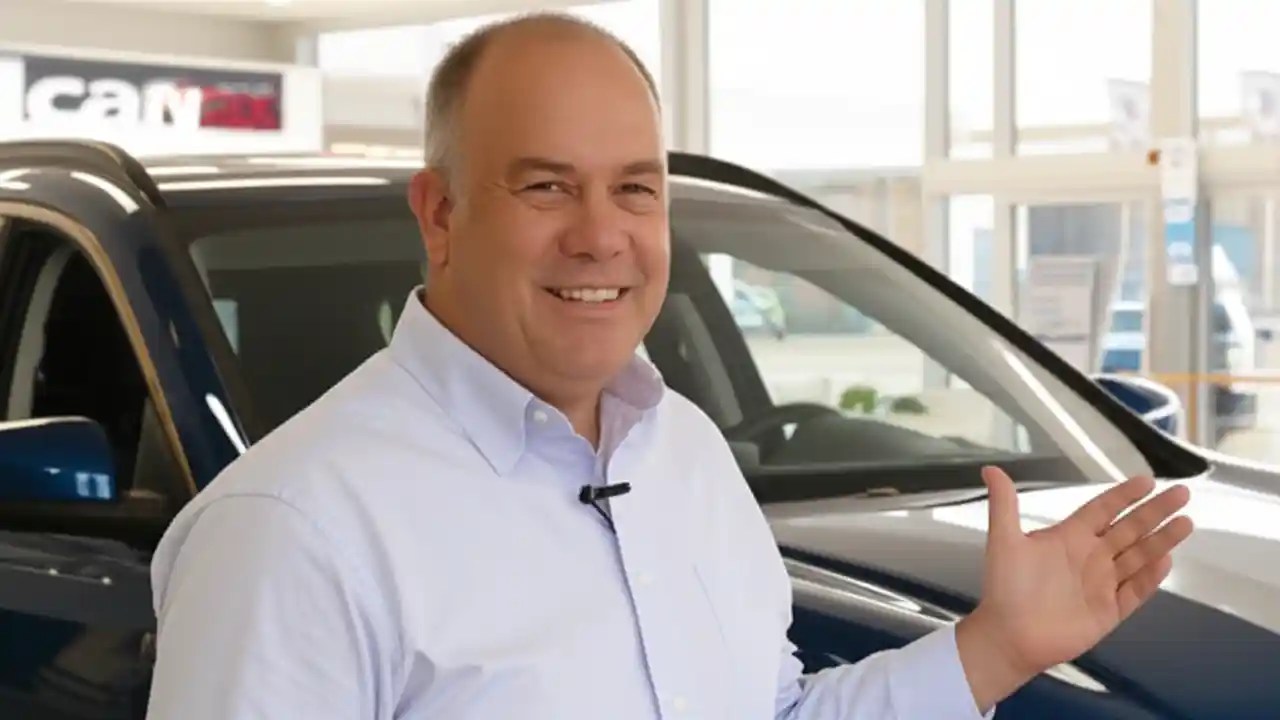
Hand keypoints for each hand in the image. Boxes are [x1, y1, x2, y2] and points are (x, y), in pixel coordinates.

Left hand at [955, 466, 1193, 710]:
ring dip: (1161, 540)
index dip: (1124, 495)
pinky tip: (1166, 560)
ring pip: (1138, 557)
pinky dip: (1150, 578)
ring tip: (1185, 522)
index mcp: (1069, 537)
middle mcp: (1091, 557)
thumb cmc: (1005, 587)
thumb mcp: (1004, 542)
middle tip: (1182, 494)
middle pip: (1130, 529)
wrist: (1008, 635)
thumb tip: (990, 469)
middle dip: (1155, 512)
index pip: (1103, 510)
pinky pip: (1135, 591)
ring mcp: (1103, 584)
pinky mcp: (1109, 611)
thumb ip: (1004, 505)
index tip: (1147, 480)